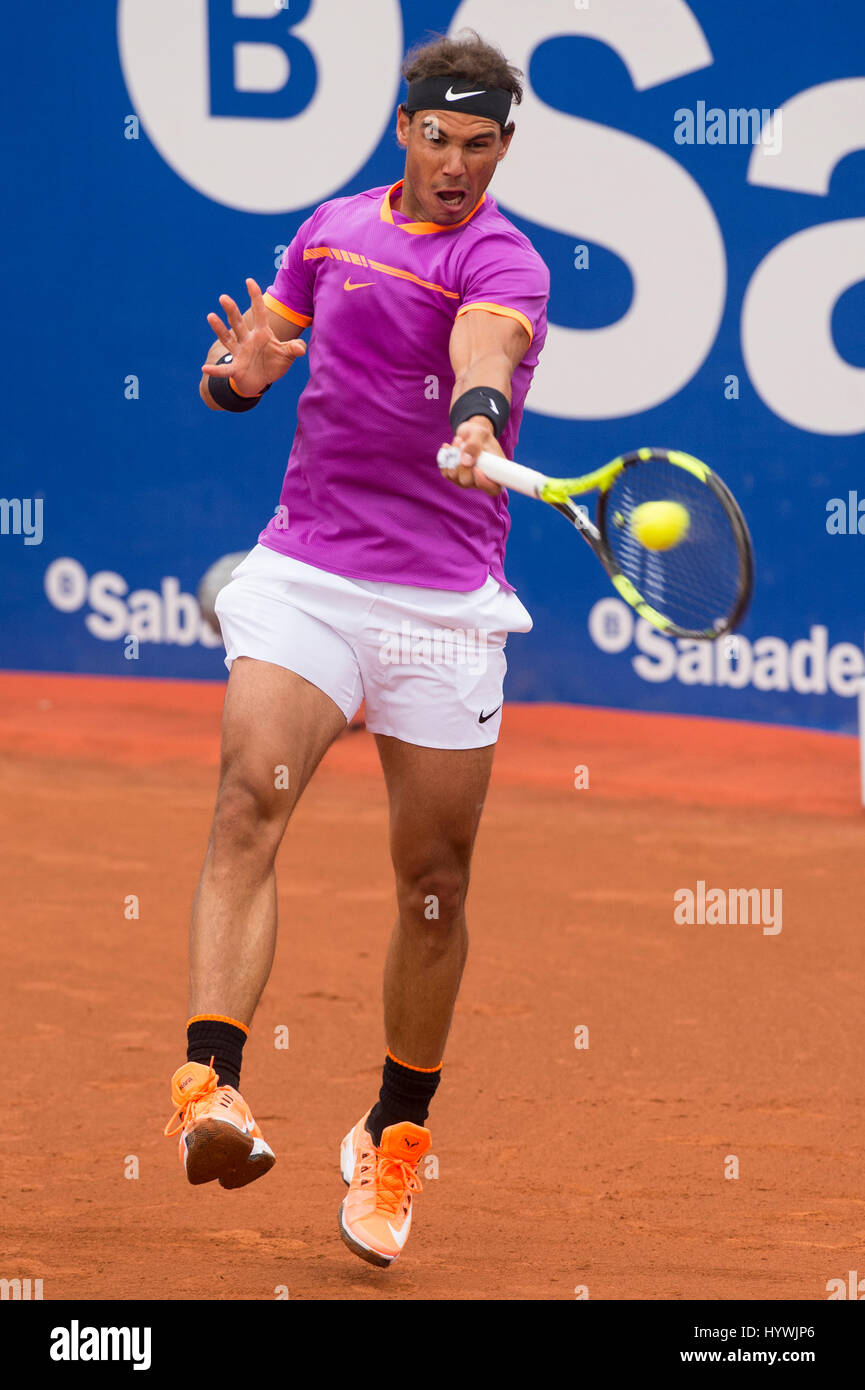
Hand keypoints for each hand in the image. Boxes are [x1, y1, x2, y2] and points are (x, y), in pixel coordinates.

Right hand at [201, 278, 305, 396]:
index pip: (259, 312)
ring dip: (219, 329)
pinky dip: (216, 370)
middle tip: (223, 297)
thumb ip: (293, 348)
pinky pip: (224, 369)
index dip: (254, 297)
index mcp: (262, 333)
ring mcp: (240, 353)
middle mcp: (248, 339)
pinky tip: (205, 368)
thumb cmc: (274, 363)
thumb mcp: (286, 355)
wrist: (261, 381)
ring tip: (211, 316)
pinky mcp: (235, 368)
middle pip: (238, 323)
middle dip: (231, 311)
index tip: (249, 280)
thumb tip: (301, 348)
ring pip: (228, 339)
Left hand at [439, 418, 502, 495]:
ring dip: (452, 456)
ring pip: (454, 476)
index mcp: (495, 472)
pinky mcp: (455, 477)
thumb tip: (466, 462)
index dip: (484, 483)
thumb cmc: (480, 434)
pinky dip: (444, 458)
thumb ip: (475, 445)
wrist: (471, 433)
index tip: (476, 468)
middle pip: (467, 482)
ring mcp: (467, 480)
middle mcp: (481, 480)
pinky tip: (448, 447)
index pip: (493, 489)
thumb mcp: (480, 433)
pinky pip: (445, 472)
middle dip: (461, 463)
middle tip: (462, 444)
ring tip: (458, 440)